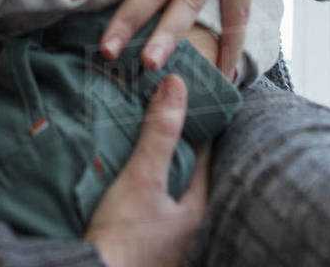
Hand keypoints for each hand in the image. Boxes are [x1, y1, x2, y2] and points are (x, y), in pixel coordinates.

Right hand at [84, 75, 208, 266]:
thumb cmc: (124, 235)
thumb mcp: (142, 178)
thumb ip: (160, 133)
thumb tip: (177, 84)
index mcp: (198, 211)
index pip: (205, 157)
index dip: (195, 126)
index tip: (184, 98)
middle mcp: (188, 227)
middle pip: (186, 173)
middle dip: (173, 144)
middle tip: (158, 112)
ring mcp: (167, 238)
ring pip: (167, 190)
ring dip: (156, 166)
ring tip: (140, 137)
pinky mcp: (145, 244)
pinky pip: (150, 205)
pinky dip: (142, 185)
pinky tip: (125, 174)